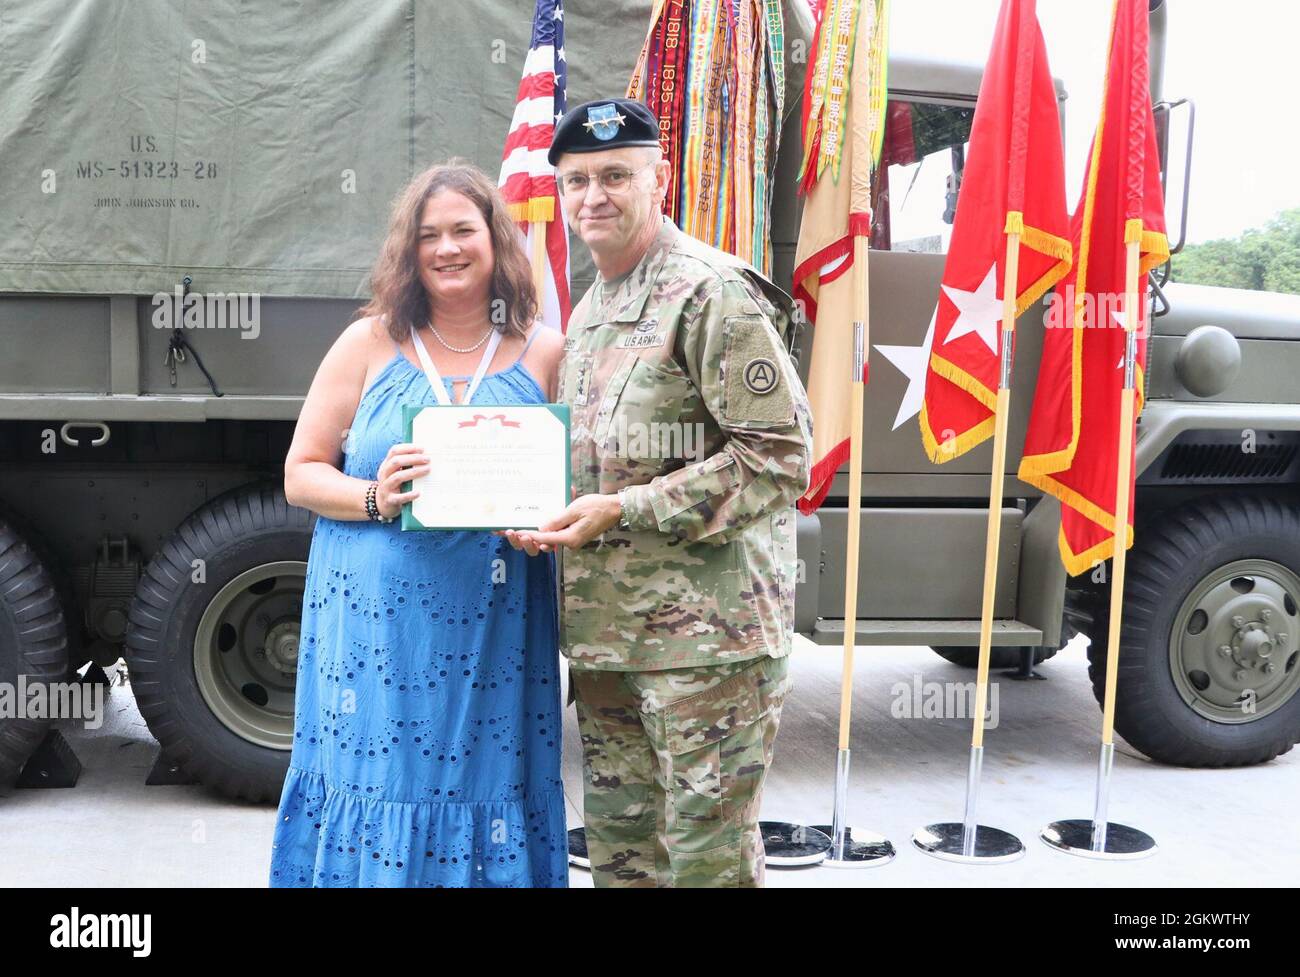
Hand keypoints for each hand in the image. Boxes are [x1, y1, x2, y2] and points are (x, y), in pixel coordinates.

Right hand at [374, 442, 429, 517]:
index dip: (408, 448)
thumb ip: (407, 465)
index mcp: (386, 465)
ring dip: (413, 472)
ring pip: (397, 477)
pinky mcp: (389, 500)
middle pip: (396, 462)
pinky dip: (409, 495)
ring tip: (427, 470)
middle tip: (427, 459)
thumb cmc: (396, 485)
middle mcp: (384, 474)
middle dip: (413, 459)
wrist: (382, 504)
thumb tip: (426, 456)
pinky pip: (399, 497)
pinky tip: (418, 492)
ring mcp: (385, 487)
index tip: (422, 449)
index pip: (394, 451)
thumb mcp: (397, 473)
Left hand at [507, 493, 621, 551]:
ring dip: (535, 537)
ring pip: (549, 542)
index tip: (516, 532)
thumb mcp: (574, 510)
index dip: (529, 535)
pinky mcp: (573, 536)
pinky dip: (545, 533)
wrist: (614, 508)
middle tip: (513, 533)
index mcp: (570, 539)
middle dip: (528, 540)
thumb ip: (557, 520)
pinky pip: (556, 537)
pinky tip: (536, 527)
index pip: (544, 539)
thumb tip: (541, 529)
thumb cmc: (596, 506)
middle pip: (545, 545)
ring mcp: (572, 541)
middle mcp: (570, 543)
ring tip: (520, 531)